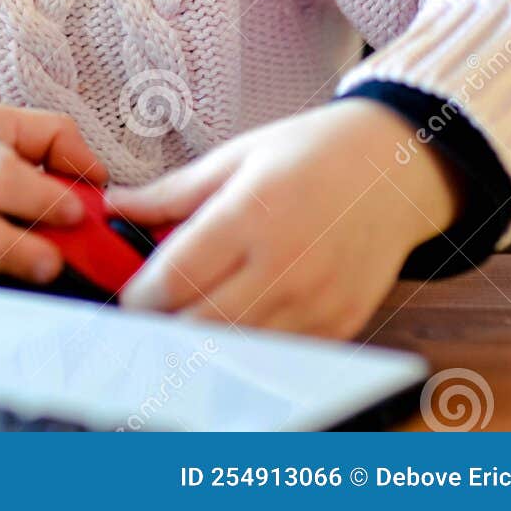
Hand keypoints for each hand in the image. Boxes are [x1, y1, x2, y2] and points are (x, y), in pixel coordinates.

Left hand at [104, 99, 466, 338]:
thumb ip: (173, 192)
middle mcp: (286, 265)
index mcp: (253, 213)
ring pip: (237, 351)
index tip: (127, 295)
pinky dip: (249, 348)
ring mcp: (317, 302)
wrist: (393, 168)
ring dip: (203, 343)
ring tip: (187, 319)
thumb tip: (117, 205)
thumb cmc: (311, 153)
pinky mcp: (339, 326)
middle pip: (200, 326)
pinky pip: (278, 357)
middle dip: (163, 327)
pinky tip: (237, 322)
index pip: (176, 278)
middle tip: (149, 315)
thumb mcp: (237, 156)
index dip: (139, 297)